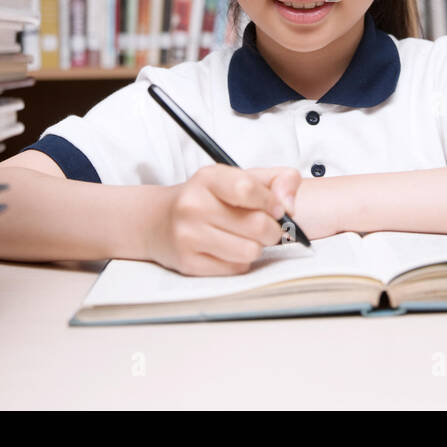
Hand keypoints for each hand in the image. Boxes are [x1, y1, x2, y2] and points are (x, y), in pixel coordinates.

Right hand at [144, 165, 301, 275]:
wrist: (158, 220)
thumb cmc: (208, 198)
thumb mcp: (238, 177)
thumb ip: (276, 180)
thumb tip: (289, 205)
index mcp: (208, 178)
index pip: (248, 189)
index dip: (273, 202)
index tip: (278, 208)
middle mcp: (193, 205)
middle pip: (257, 225)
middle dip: (272, 229)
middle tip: (266, 227)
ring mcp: (188, 236)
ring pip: (250, 251)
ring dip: (257, 247)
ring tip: (246, 238)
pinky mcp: (189, 263)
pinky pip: (236, 268)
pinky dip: (241, 261)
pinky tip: (230, 250)